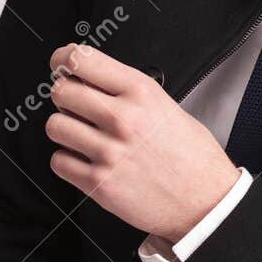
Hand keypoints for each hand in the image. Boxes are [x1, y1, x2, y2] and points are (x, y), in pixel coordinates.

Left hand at [45, 42, 240, 242]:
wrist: (206, 202)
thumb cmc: (193, 157)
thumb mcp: (168, 107)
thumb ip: (128, 91)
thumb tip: (91, 79)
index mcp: (141, 92)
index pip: (82, 59)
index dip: (63, 58)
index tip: (61, 63)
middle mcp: (123, 119)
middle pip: (61, 91)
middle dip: (64, 97)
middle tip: (74, 105)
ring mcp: (110, 152)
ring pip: (55, 126)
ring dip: (64, 130)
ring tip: (82, 136)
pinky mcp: (99, 183)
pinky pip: (59, 162)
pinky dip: (67, 161)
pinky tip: (85, 161)